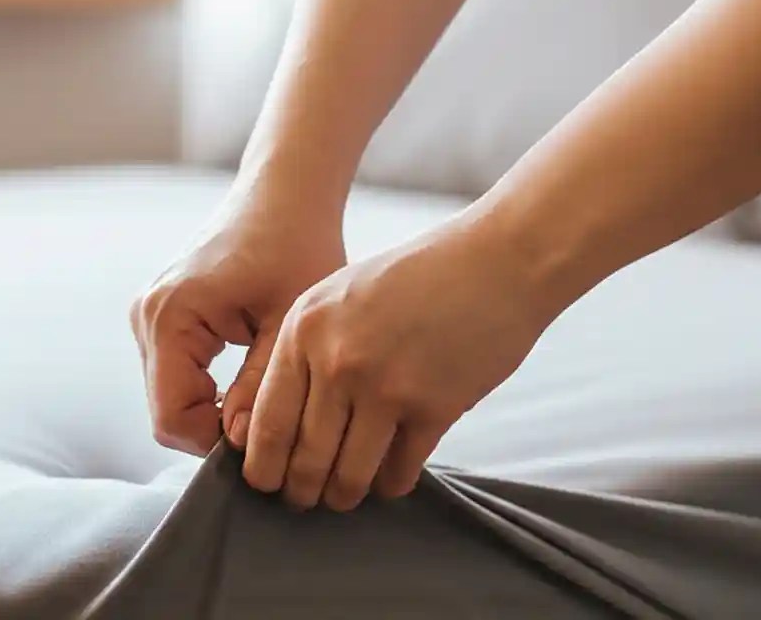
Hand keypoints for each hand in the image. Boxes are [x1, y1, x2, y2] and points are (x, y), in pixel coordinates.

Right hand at [131, 190, 344, 455]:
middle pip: (167, 413)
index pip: (172, 418)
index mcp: (170, 316)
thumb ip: (259, 386)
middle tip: (274, 424)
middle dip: (217, 430)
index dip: (217, 444)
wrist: (285, 195)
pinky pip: (176, 377)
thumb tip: (240, 445)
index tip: (268, 439)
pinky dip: (210, 391)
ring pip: (171, 398)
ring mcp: (149, 317)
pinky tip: (251, 381)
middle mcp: (146, 317)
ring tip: (266, 398)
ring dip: (215, 411)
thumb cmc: (297, 245)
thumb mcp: (288, 323)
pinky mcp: (162, 318)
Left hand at [236, 215, 555, 510]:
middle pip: (304, 457)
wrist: (497, 260)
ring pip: (349, 473)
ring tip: (344, 497)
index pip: (266, 421)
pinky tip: (390, 480)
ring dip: (344, 495)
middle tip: (303, 501)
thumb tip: (284, 417)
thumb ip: (308, 348)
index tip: (266, 481)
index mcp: (305, 330)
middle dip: (300, 491)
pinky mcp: (434, 408)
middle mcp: (337, 361)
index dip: (262, 465)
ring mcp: (386, 387)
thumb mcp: (341, 294)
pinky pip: (399, 471)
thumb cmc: (419, 275)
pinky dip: (391, 484)